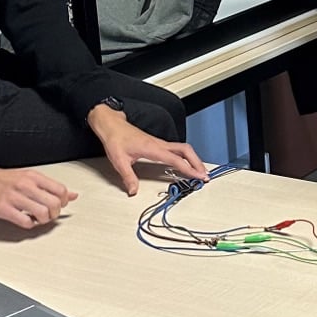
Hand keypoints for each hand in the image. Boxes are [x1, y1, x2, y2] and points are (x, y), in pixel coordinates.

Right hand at [0, 160, 76, 228]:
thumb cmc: (0, 180)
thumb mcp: (27, 177)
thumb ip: (50, 187)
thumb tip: (73, 195)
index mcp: (33, 176)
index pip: (61, 190)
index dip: (63, 202)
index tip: (58, 205)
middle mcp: (25, 185)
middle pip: (55, 203)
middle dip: (55, 214)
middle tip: (48, 215)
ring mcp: (14, 197)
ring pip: (43, 213)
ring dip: (43, 220)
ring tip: (37, 218)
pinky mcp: (3, 209)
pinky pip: (25, 222)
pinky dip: (29, 225)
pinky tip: (25, 220)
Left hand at [88, 106, 208, 197]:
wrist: (112, 126)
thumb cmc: (116, 139)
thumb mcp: (119, 160)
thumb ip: (128, 177)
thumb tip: (133, 190)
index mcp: (152, 148)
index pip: (176, 159)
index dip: (189, 168)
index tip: (198, 176)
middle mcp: (159, 144)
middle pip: (186, 150)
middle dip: (197, 162)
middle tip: (204, 175)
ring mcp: (160, 143)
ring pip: (183, 149)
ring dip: (193, 159)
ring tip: (199, 171)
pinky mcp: (158, 144)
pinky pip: (177, 149)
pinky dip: (186, 156)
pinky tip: (186, 164)